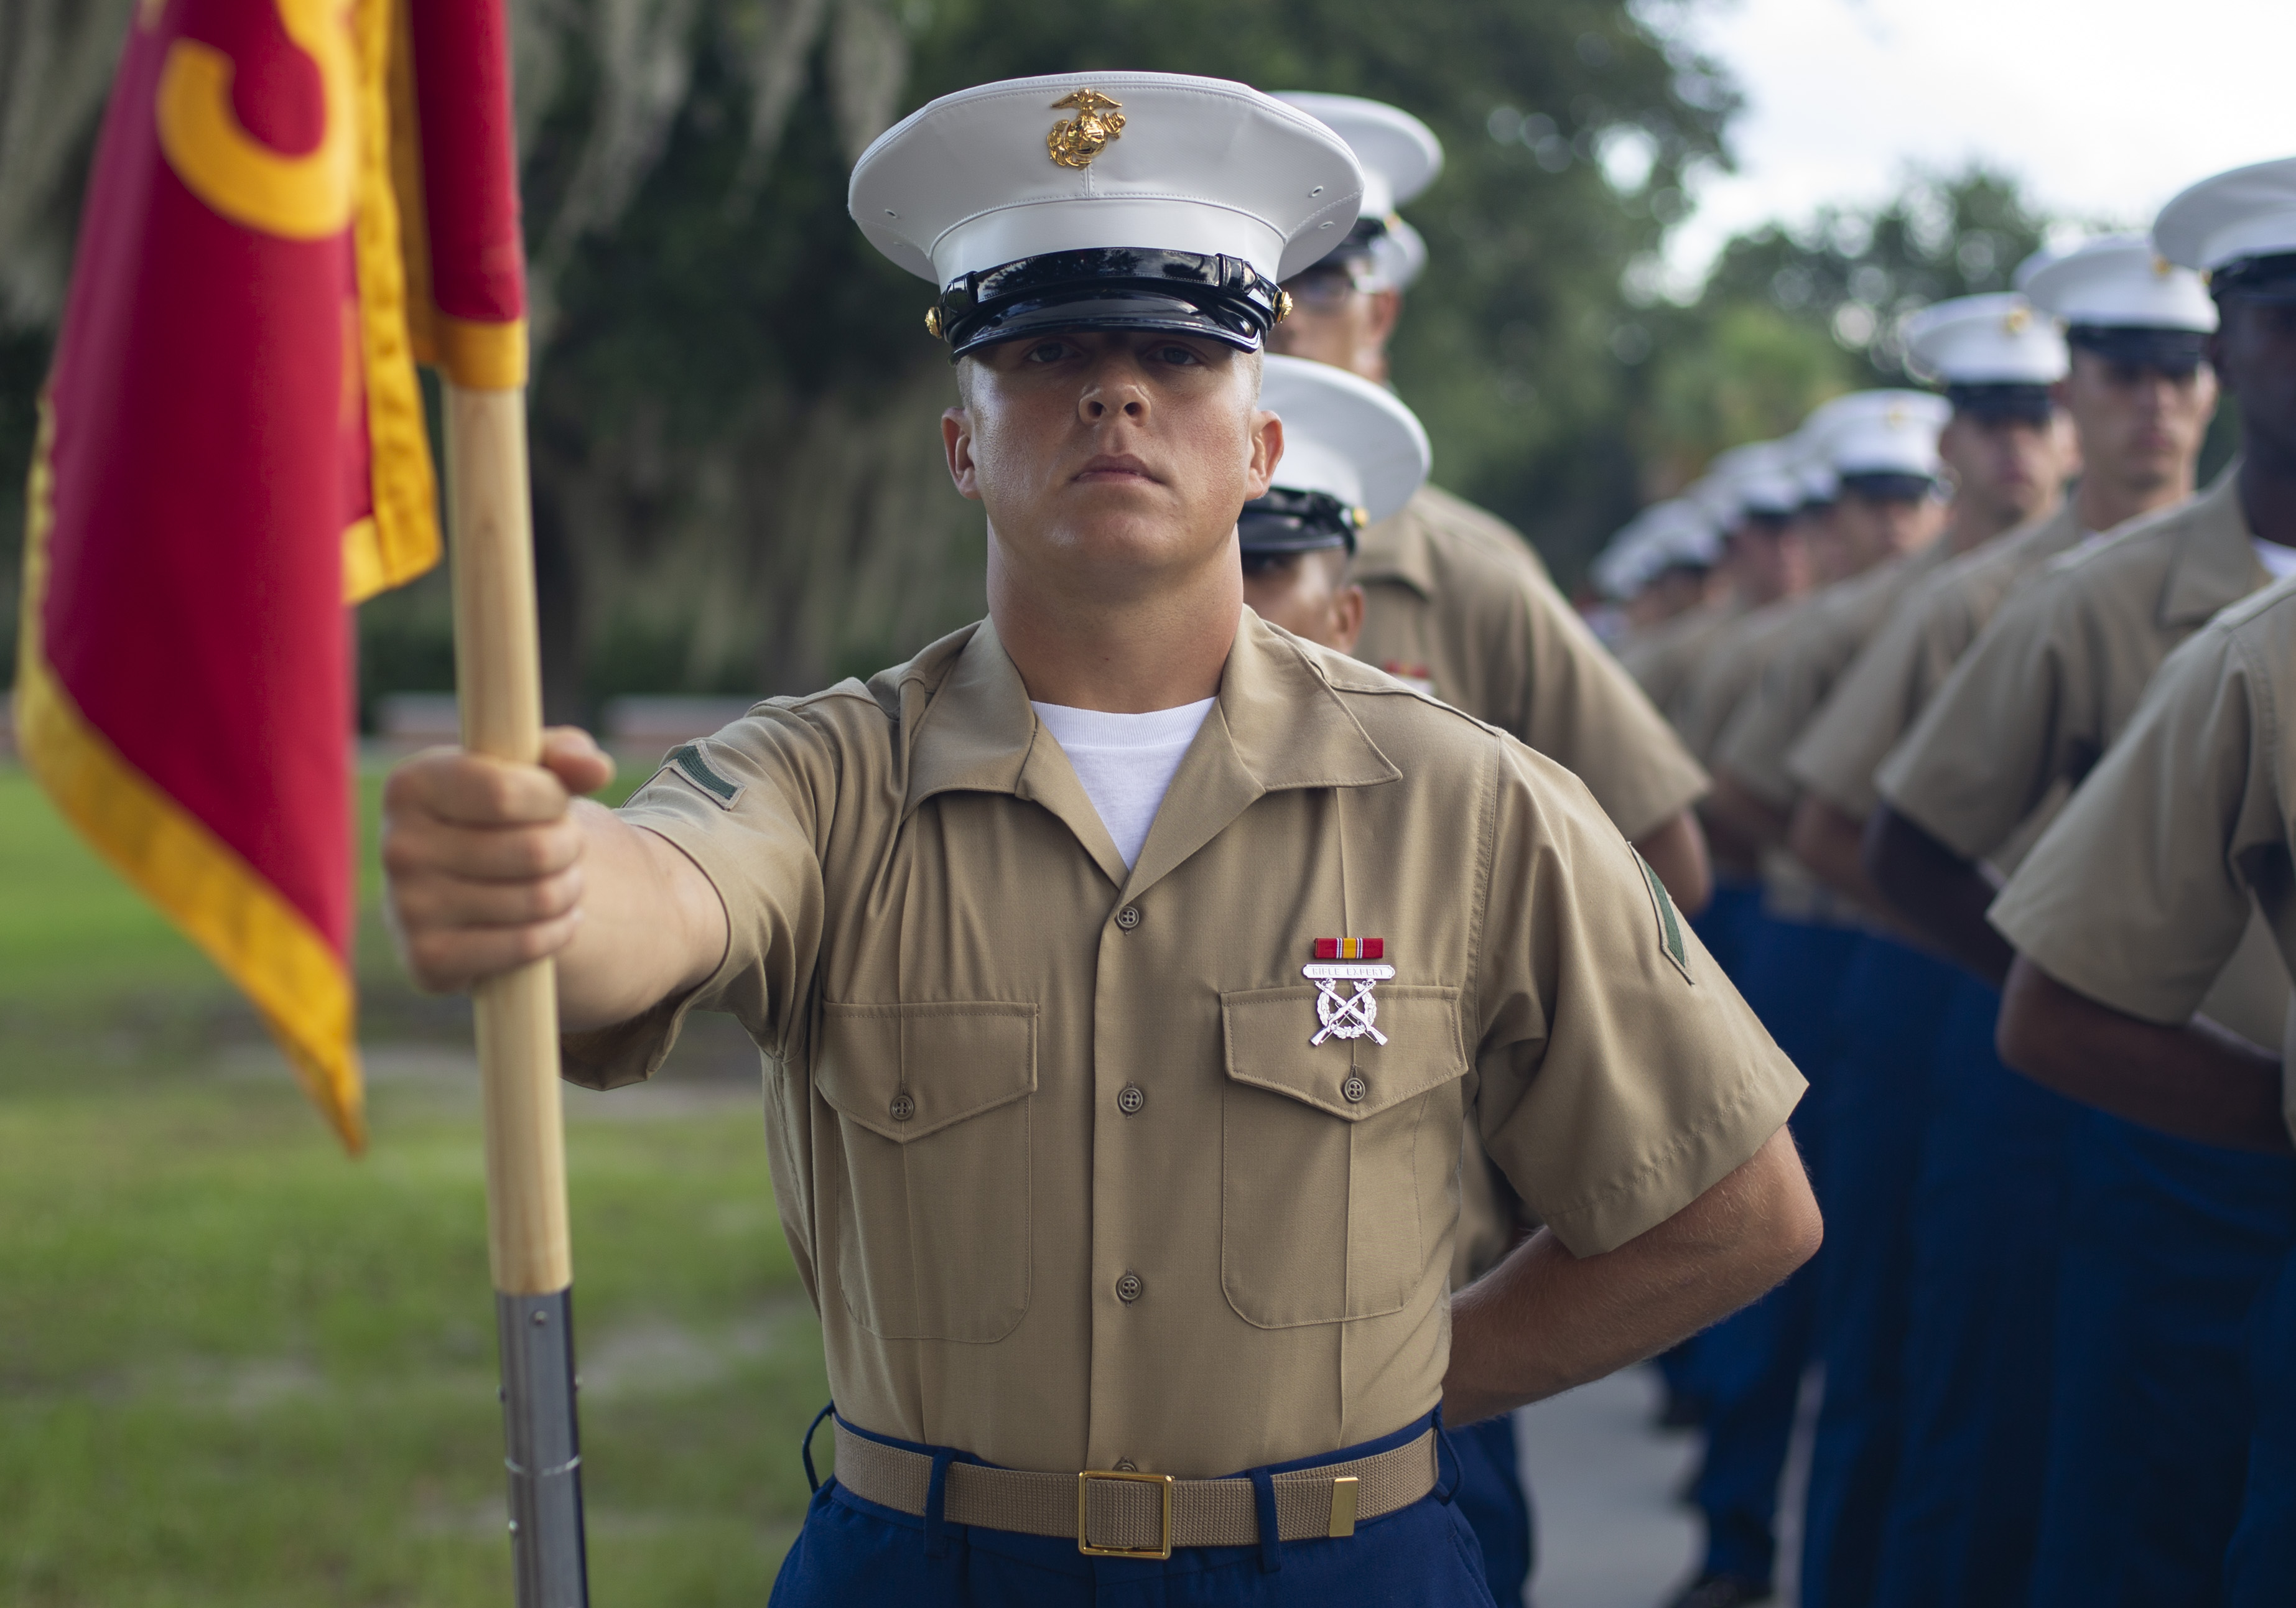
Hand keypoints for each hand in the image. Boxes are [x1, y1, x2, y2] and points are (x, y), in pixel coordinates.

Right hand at [381, 728, 616, 992]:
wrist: (459, 888)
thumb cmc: (500, 816)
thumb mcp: (526, 771)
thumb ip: (565, 753)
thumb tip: (597, 768)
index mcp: (410, 785)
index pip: (506, 791)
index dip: (552, 799)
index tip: (554, 802)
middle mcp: (398, 847)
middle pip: (534, 850)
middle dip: (570, 846)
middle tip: (566, 846)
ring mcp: (407, 908)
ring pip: (537, 899)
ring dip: (569, 888)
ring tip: (563, 879)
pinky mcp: (429, 959)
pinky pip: (526, 945)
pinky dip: (559, 931)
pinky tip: (558, 918)